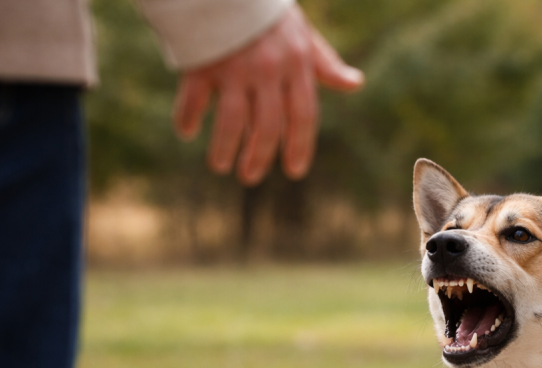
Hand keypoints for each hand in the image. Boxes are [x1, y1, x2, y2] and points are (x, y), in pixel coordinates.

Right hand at [173, 6, 363, 185]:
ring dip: (225, 149)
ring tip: (220, 166)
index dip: (300, 147)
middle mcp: (267, 69)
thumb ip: (324, 63)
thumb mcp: (301, 32)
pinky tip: (186, 132)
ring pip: (231, 122)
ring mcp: (233, 67)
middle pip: (267, 127)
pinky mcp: (200, 62)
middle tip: (251, 177)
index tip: (295, 171)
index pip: (304, 116)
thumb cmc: (264, 8)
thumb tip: (355, 84)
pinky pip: (193, 100)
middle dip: (259, 158)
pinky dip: (187, 119)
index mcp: (295, 63)